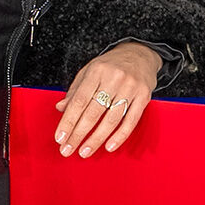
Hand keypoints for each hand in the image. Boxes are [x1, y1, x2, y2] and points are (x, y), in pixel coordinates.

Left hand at [53, 42, 163, 157]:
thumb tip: (61, 108)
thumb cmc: (112, 64)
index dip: (68, 121)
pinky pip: (131, 120)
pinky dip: (120, 136)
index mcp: (97, 71)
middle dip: (78, 134)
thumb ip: (75, 90)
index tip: (60, 137)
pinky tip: (109, 146)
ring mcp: (130, 87)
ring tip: (84, 151)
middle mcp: (114, 78)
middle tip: (68, 149)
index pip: (79, 101)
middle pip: (93, 112)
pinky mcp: (144, 96)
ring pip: (111, 119)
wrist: (140, 53)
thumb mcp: (90, 70)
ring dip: (96, 139)